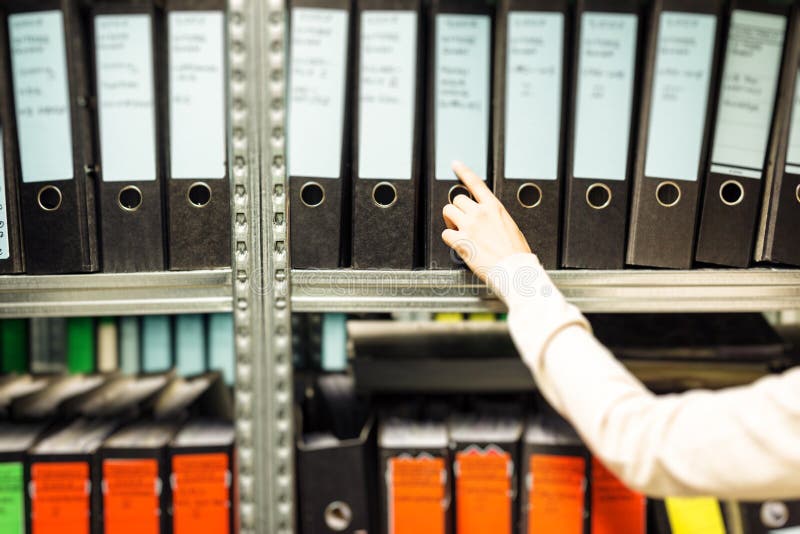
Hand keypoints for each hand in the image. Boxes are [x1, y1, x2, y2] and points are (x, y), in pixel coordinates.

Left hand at [442, 161, 532, 281]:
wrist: (515, 269)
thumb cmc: (516, 253)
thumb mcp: (511, 227)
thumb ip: (495, 219)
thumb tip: (488, 221)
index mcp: (494, 208)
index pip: (475, 183)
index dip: (463, 172)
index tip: (456, 165)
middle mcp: (480, 213)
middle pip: (457, 199)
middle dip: (458, 209)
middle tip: (462, 221)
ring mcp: (469, 226)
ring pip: (448, 211)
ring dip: (450, 220)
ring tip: (458, 230)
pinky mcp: (461, 241)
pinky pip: (445, 234)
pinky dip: (449, 238)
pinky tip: (458, 244)